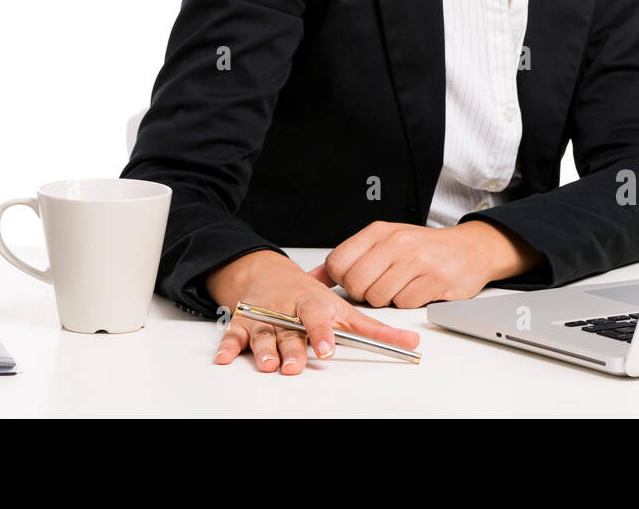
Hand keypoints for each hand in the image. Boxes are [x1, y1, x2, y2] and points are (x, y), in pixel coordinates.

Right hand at [203, 249, 420, 375]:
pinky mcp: (243, 323)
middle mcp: (286, 309)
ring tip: (267, 364)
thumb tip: (413, 344)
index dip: (322, 332)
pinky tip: (225, 358)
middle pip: (289, 330)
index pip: (317, 316)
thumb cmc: (309, 296)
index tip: (327, 348)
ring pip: (262, 334)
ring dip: (263, 349)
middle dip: (291, 347)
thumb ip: (376, 330)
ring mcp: (263, 317)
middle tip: (295, 364)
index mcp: (311, 303)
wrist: (268, 274)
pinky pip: (234, 334)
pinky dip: (228, 346)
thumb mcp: (344, 308)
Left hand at [313, 220, 540, 308]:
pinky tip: (418, 289)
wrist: (469, 249)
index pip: (337, 262)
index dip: (341, 279)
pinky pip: (404, 304)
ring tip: (401, 285)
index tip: (355, 279)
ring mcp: (417, 261)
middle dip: (363, 294)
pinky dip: (408, 303)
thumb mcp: (385, 242)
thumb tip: (313, 278)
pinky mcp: (435, 280)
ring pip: (378, 298)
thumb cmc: (423, 247)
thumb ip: (351, 257)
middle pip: (355, 284)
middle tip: (379, 286)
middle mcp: (397, 242)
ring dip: (387, 299)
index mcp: (379, 231)